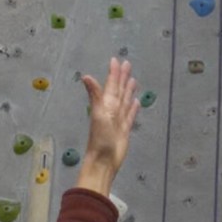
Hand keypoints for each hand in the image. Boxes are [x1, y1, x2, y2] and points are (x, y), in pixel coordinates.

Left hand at [77, 58, 139, 193]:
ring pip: (125, 101)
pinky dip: (133, 108)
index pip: (111, 85)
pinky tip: (136, 102)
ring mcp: (119, 120)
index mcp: (106, 104)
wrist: (104, 160)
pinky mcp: (125, 130)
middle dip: (122, 78)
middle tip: (128, 64)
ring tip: (133, 79)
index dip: (114, 73)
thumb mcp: (98, 114)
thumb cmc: (100, 138)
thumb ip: (95, 95)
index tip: (116, 60)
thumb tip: (86, 76)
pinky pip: (130, 115)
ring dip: (128, 91)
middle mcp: (112, 110)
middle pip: (119, 90)